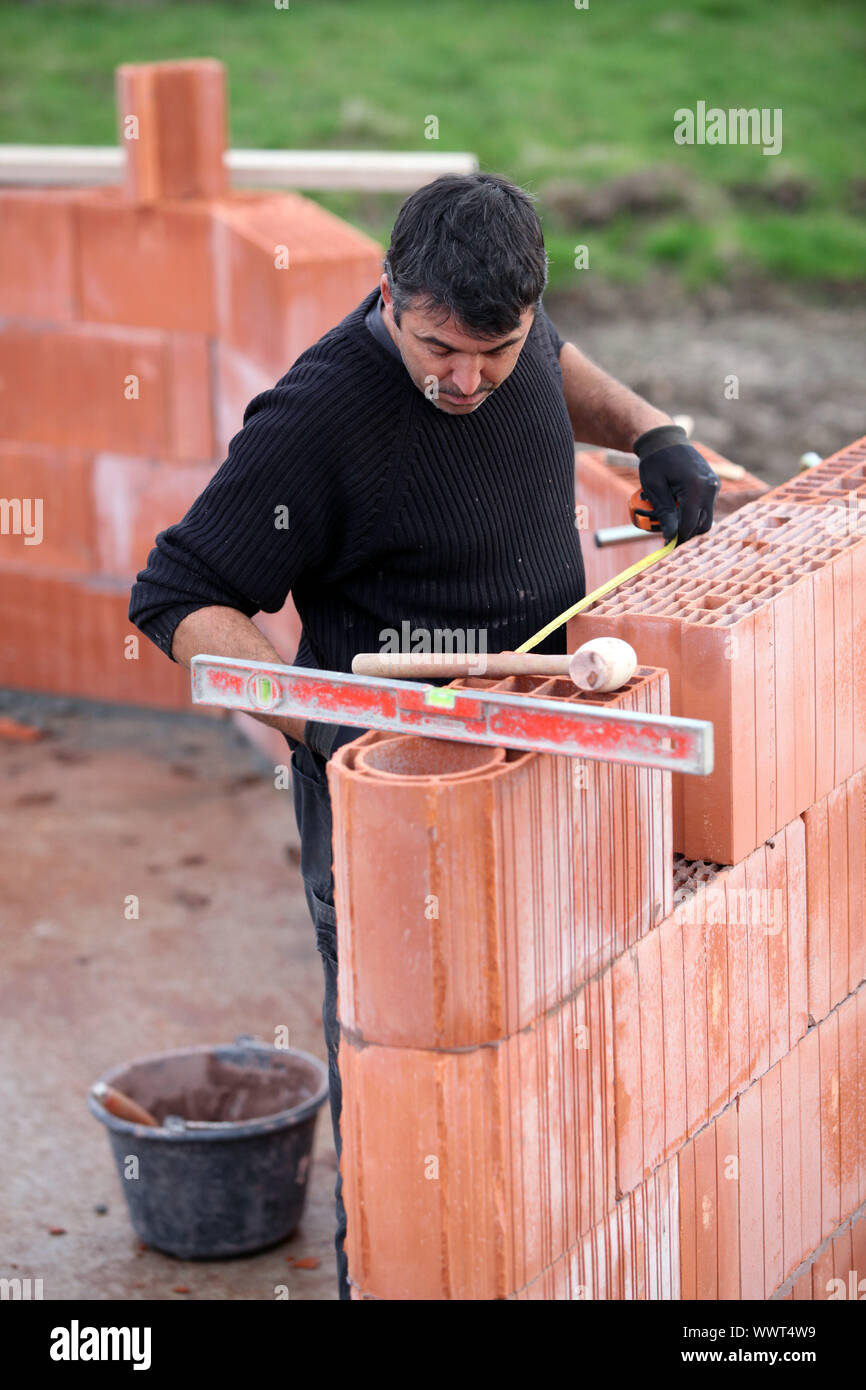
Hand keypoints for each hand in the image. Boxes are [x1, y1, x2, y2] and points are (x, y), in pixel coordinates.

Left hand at [634, 427, 720, 543]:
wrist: (664, 439)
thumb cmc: (655, 461)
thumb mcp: (654, 488)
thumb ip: (664, 512)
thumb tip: (670, 536)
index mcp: (696, 487)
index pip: (690, 523)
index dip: (678, 537)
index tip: (667, 545)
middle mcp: (710, 487)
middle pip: (703, 524)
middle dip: (686, 533)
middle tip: (669, 537)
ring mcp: (714, 485)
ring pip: (705, 517)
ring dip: (689, 523)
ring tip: (670, 520)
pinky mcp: (712, 484)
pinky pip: (705, 506)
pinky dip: (692, 512)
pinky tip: (676, 509)